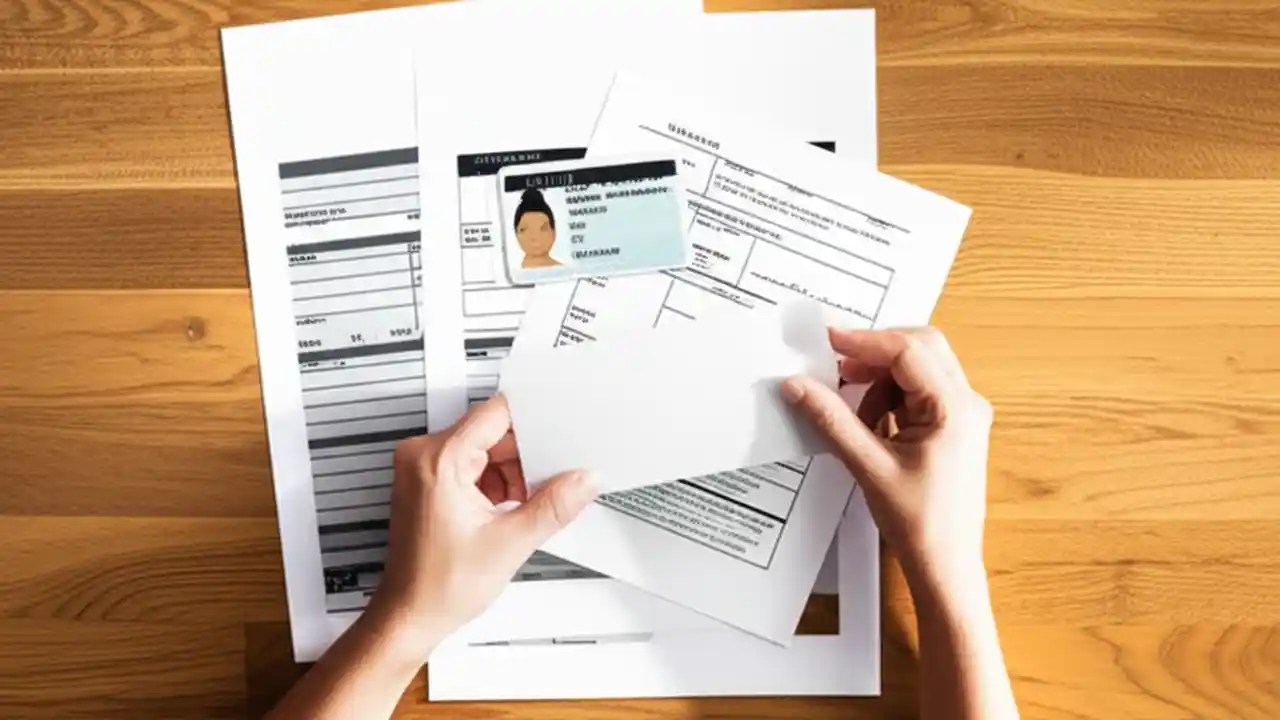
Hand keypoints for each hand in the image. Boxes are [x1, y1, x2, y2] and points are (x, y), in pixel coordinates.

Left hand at [368, 395, 597, 653]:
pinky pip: (472, 465)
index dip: (534, 420)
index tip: (561, 428)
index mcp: (439, 460)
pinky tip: (512, 507)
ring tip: (528, 503)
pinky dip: (497, 482)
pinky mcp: (428, 482)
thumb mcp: (510, 543)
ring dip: (513, 471)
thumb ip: (554, 506)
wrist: (410, 615)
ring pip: (485, 449)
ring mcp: (423, 468)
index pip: (497, 414)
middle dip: (527, 455)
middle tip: (554, 476)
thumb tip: (584, 480)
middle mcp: (424, 456)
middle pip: (492, 432)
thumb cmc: (438, 586)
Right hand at [782, 327, 993, 594]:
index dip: (864, 341)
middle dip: (874, 355)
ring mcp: (962, 414)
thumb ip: (832, 420)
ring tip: (854, 415)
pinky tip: (870, 426)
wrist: (946, 565)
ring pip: (918, 368)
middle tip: (836, 368)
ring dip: (880, 380)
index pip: (908, 351)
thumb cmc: (922, 524)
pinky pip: (918, 392)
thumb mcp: (869, 467)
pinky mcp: (952, 426)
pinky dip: (889, 398)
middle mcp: (966, 404)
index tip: (829, 340)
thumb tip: (800, 387)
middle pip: (919, 348)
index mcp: (954, 408)